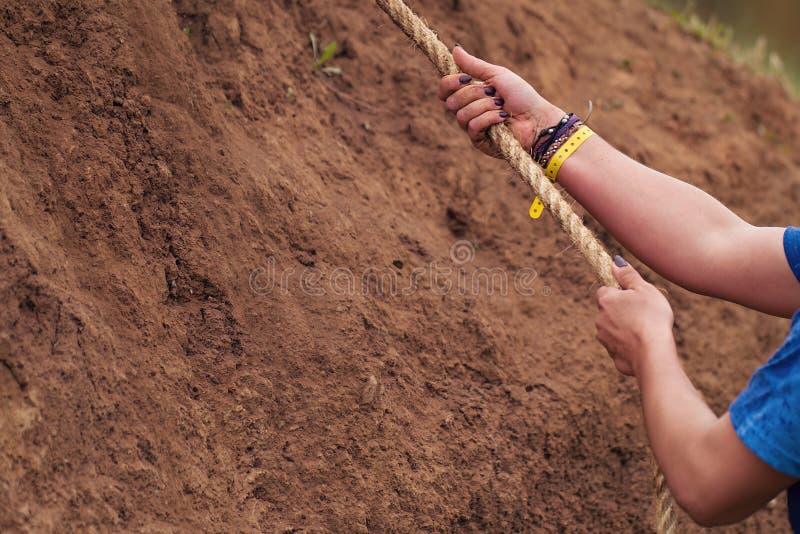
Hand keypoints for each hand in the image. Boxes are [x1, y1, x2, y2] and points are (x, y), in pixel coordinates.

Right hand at [438, 46, 563, 157]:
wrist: (537, 117)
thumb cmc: (521, 96)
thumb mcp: (496, 75)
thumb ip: (474, 65)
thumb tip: (455, 49)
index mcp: (468, 94)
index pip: (444, 91)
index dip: (449, 83)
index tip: (466, 78)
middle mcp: (467, 110)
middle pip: (451, 102)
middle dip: (474, 94)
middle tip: (494, 93)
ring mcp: (472, 127)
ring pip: (462, 115)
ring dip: (485, 107)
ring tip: (502, 106)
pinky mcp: (479, 141)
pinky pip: (472, 127)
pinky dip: (490, 118)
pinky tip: (503, 117)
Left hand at [595, 257, 674, 375]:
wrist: (652, 353)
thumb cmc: (651, 317)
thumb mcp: (644, 289)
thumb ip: (628, 275)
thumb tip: (615, 262)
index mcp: (605, 300)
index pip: (605, 290)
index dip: (620, 292)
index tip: (634, 298)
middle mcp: (599, 320)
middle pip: (609, 311)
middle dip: (622, 312)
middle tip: (643, 315)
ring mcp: (605, 340)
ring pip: (613, 330)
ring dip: (625, 329)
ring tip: (645, 331)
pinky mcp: (614, 356)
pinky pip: (621, 347)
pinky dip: (630, 346)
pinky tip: (644, 346)